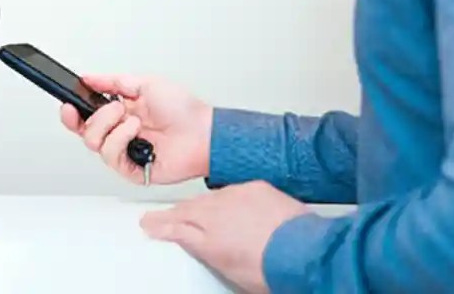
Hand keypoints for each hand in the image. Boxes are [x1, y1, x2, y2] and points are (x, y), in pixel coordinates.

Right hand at [60, 74, 212, 184]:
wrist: (203, 131)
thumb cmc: (183, 110)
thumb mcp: (145, 83)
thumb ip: (113, 81)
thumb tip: (89, 78)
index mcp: (119, 114)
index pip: (85, 117)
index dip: (72, 114)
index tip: (68, 104)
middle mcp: (119, 134)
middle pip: (84, 132)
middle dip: (94, 117)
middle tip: (114, 108)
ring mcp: (125, 152)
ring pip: (94, 144)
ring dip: (112, 126)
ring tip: (133, 119)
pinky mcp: (132, 169)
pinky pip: (111, 157)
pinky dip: (121, 139)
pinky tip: (136, 131)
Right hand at [140, 181, 309, 293]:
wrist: (305, 252)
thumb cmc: (267, 265)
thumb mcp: (219, 261)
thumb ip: (190, 241)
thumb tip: (168, 230)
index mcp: (206, 226)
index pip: (173, 221)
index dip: (159, 222)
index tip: (148, 223)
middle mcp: (219, 204)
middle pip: (191, 207)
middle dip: (180, 213)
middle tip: (171, 220)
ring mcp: (239, 195)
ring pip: (213, 198)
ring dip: (207, 207)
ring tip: (209, 220)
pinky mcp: (259, 189)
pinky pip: (237, 190)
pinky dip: (232, 199)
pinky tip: (236, 211)